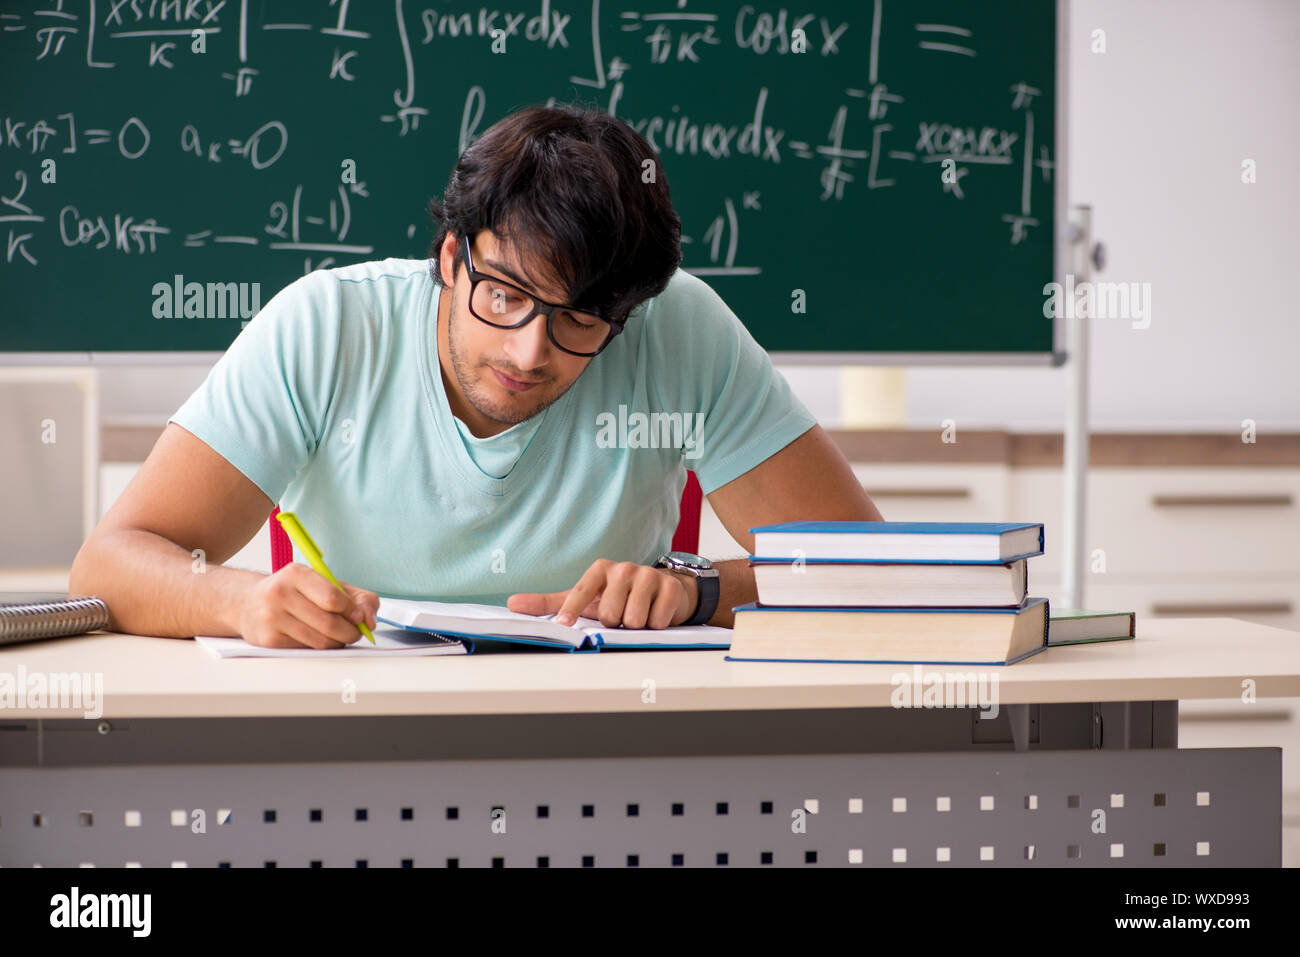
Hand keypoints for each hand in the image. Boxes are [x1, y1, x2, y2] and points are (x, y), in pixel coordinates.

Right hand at [236, 563, 378, 648]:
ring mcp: (271, 618)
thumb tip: (369, 620)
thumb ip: (357, 597)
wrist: (248, 603)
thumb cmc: (294, 592)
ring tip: (338, 635)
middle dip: (350, 632)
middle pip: (329, 623)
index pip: (333, 598)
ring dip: (337, 642)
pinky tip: (317, 637)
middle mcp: (280, 593)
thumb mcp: (325, 583)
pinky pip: (307, 649)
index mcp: (296, 573)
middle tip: (355, 632)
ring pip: (320, 640)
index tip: (358, 616)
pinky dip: (319, 647)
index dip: (352, 611)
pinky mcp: (268, 640)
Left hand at [507, 558, 696, 629]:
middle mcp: (623, 569)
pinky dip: (655, 625)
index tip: (564, 624)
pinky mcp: (670, 587)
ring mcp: (648, 575)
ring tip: (637, 615)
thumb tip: (512, 604)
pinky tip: (655, 614)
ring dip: (635, 626)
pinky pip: (657, 621)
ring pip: (634, 619)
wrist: (664, 589)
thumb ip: (549, 603)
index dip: (572, 610)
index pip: (580, 592)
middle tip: (620, 614)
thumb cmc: (618, 596)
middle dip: (616, 622)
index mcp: (600, 570)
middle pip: (610, 614)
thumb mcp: (585, 598)